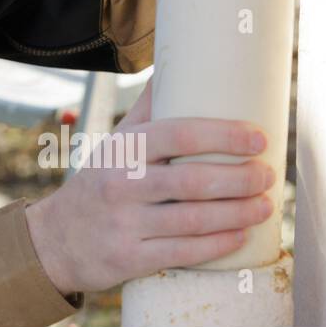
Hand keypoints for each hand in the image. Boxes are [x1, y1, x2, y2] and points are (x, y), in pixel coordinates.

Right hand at [25, 77, 274, 294]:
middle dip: (241, 179)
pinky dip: (219, 245)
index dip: (223, 135)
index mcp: (124, 151)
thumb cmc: (98, 183)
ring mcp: (126, 224)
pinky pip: (184, 253)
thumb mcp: (114, 144)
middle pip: (193, 181)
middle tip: (269, 176)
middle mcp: (122, 185)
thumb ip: (146, 112)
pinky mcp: (131, 259)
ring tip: (266, 205)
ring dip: (239, 213)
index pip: (178, 135)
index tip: (258, 138)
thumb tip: (174, 66)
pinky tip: (241, 235)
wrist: (56, 239)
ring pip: (194, 220)